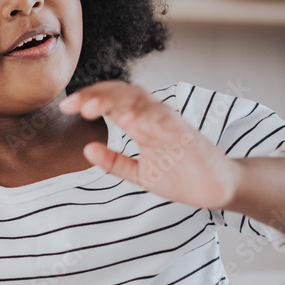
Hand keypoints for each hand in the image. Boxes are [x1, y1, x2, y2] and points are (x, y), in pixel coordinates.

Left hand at [59, 80, 240, 208]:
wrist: (217, 190)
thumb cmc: (182, 176)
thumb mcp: (139, 173)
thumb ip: (114, 162)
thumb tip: (86, 150)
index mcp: (142, 122)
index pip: (113, 101)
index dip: (90, 99)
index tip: (66, 107)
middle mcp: (154, 117)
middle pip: (123, 94)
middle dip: (97, 96)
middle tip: (74, 104)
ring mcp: (171, 124)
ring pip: (141, 101)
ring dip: (115, 102)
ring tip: (92, 107)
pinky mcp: (186, 135)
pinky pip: (165, 120)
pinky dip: (146, 116)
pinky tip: (127, 119)